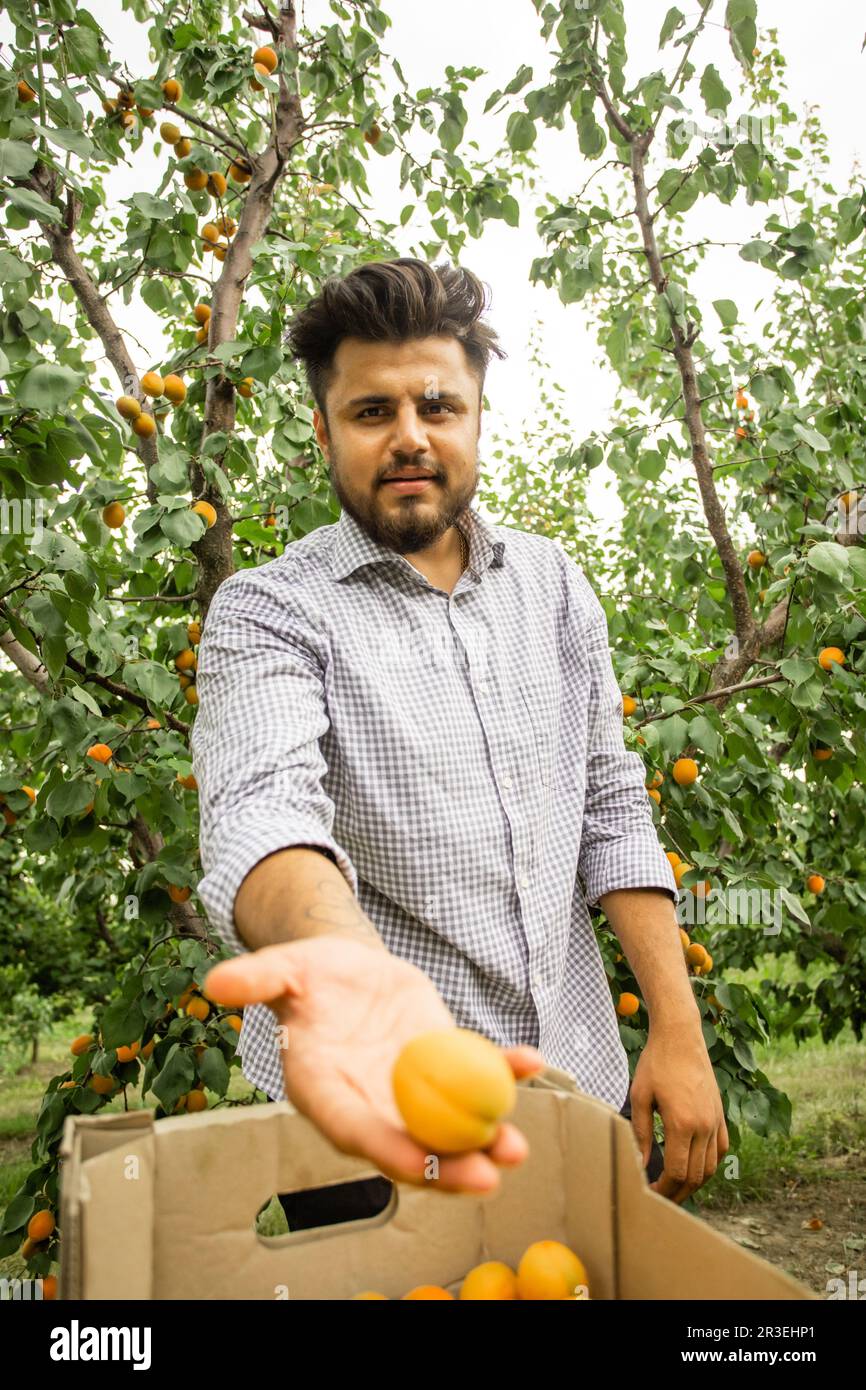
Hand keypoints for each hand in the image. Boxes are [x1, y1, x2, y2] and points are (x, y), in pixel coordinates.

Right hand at [205, 934, 544, 1194]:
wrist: (345, 967)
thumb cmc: (310, 974)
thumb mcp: (284, 968)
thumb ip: (258, 978)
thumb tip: (217, 982)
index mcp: (326, 1090)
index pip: (353, 1129)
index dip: (384, 1148)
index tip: (417, 1162)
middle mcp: (370, 1101)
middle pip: (409, 1145)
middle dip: (447, 1169)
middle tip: (486, 1175)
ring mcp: (410, 1087)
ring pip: (448, 1124)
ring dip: (485, 1138)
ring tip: (516, 1147)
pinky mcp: (441, 1062)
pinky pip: (475, 1074)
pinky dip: (503, 1072)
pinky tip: (531, 1065)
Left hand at [628, 1027, 727, 1203]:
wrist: (681, 1038)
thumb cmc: (656, 1064)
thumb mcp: (640, 1097)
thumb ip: (640, 1133)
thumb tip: (639, 1163)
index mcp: (681, 1123)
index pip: (677, 1172)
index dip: (664, 1189)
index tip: (649, 1192)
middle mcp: (703, 1126)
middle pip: (695, 1176)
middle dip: (678, 1192)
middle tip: (660, 1198)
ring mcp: (715, 1121)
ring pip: (711, 1167)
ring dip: (694, 1183)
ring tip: (675, 1187)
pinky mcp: (720, 1115)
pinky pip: (721, 1150)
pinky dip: (709, 1165)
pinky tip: (694, 1167)